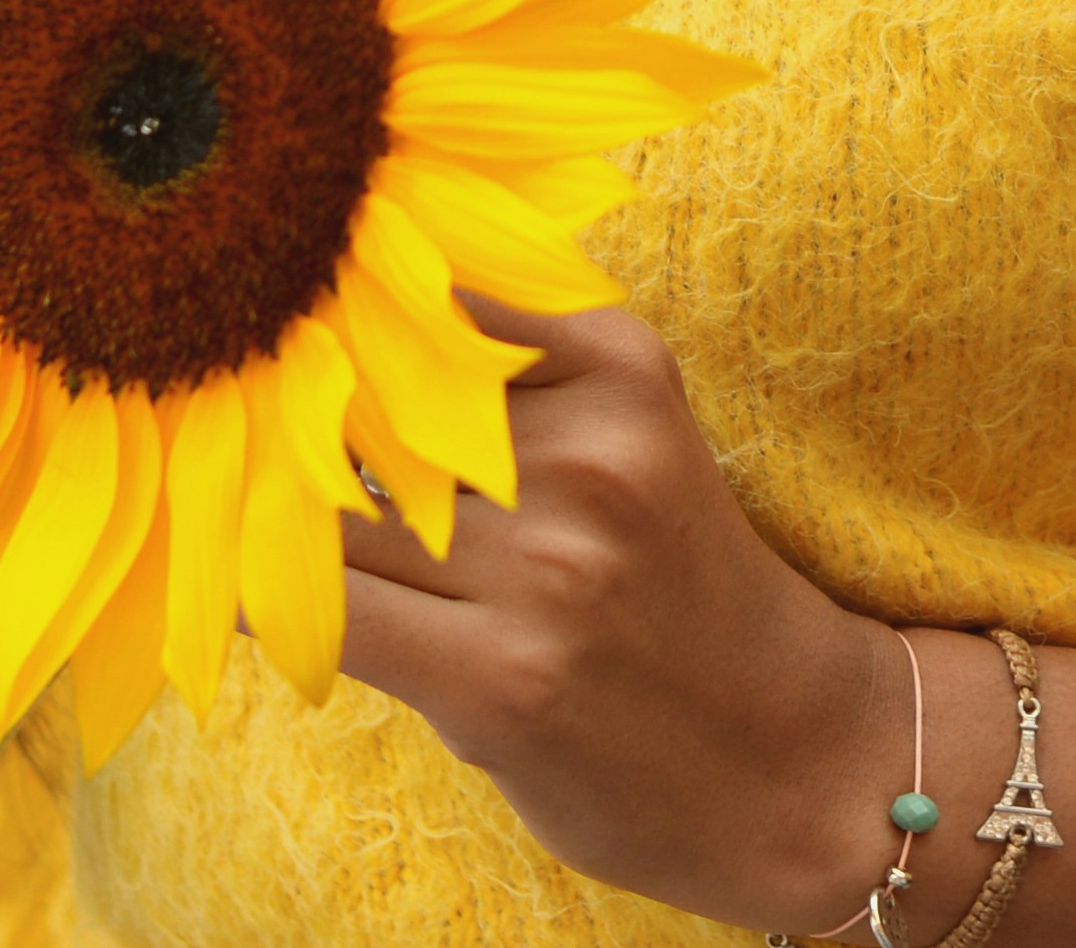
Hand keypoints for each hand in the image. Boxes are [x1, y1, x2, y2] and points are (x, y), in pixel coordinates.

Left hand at [331, 296, 918, 930]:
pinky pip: (335, 618)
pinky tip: (278, 614)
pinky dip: (284, 613)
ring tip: (323, 568)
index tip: (295, 367)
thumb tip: (317, 356)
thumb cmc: (681, 593)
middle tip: (286, 489)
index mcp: (621, 366)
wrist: (797, 758)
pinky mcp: (502, 679)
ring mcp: (550, 571)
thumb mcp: (628, 438)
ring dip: (305, 545)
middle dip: (315, 457)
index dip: (341, 348)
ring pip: (342, 522)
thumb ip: (504, 386)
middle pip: (368, 424)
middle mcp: (589, 456)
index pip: (417, 316)